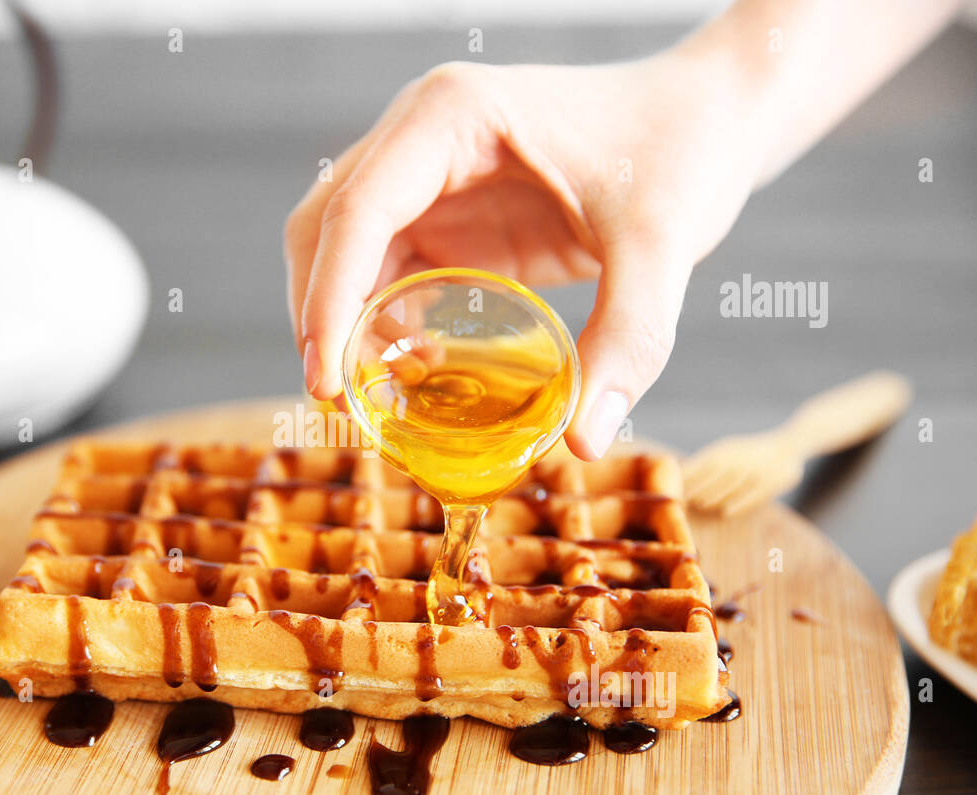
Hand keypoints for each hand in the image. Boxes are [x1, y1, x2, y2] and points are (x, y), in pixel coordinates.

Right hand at [285, 54, 761, 458]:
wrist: (707, 118)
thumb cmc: (683, 152)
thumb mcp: (663, 245)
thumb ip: (628, 339)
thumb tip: (582, 442)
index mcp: (453, 117)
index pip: (357, 213)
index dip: (328, 302)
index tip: (327, 384)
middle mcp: (422, 137)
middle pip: (325, 231)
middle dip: (322, 317)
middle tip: (343, 403)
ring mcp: (428, 175)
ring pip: (343, 253)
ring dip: (346, 323)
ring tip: (382, 393)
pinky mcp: (447, 212)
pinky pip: (387, 269)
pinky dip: (383, 320)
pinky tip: (416, 365)